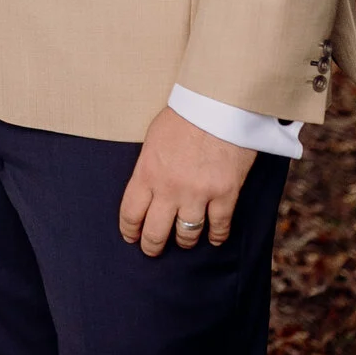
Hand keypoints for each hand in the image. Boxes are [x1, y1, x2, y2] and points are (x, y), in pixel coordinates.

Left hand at [118, 106, 254, 254]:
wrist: (219, 104)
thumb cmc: (184, 116)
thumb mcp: (153, 139)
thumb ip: (148, 166)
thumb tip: (147, 187)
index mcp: (147, 172)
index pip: (131, 213)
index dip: (130, 230)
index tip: (131, 237)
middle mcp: (169, 188)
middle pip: (155, 231)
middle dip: (151, 245)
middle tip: (152, 250)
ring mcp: (198, 193)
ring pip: (187, 234)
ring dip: (184, 241)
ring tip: (183, 242)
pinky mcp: (225, 194)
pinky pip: (219, 227)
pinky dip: (216, 236)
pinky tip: (214, 239)